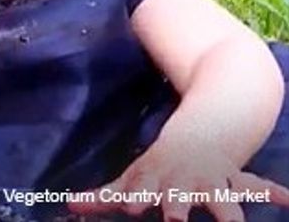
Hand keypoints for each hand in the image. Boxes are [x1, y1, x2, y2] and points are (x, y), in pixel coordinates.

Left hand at [69, 141, 288, 220]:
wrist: (206, 124)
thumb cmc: (163, 162)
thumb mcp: (134, 176)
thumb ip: (103, 196)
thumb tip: (70, 206)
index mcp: (157, 180)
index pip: (143, 190)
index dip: (137, 197)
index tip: (131, 206)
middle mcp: (183, 181)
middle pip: (181, 197)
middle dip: (178, 207)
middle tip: (174, 218)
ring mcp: (212, 181)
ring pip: (223, 198)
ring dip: (229, 211)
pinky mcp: (237, 180)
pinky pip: (257, 186)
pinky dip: (274, 192)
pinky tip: (288, 200)